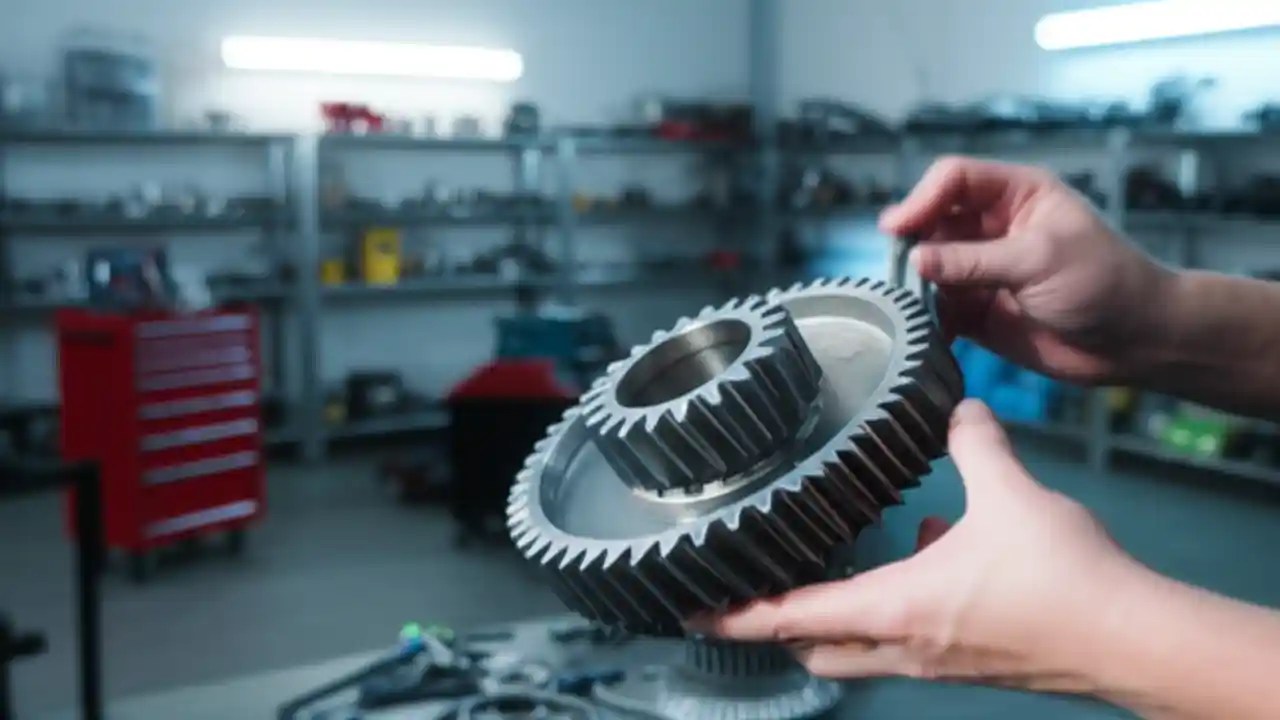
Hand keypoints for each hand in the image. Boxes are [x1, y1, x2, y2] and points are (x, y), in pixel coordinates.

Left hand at [690, 400, 1146, 692]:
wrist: (1134, 639)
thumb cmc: (1065, 579)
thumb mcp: (1008, 493)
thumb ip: (973, 443)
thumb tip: (959, 410)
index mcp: (895, 607)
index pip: (789, 616)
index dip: (734, 616)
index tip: (693, 612)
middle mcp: (907, 645)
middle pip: (815, 647)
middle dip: (776, 624)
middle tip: (752, 591)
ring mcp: (940, 661)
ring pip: (863, 646)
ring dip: (841, 611)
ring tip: (836, 561)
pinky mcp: (972, 662)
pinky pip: (913, 636)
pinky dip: (901, 601)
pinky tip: (932, 549)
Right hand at [880, 156, 1173, 383]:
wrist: (1136, 342)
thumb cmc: (1105, 283)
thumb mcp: (1039, 260)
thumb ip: (974, 260)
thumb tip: (916, 260)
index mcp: (1016, 195)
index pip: (953, 180)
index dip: (921, 199)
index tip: (896, 228)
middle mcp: (993, 228)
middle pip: (933, 223)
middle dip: (914, 244)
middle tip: (899, 272)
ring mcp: (984, 270)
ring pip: (930, 268)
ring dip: (917, 286)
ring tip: (911, 305)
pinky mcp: (979, 311)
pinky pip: (940, 310)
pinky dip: (930, 320)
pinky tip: (930, 331)